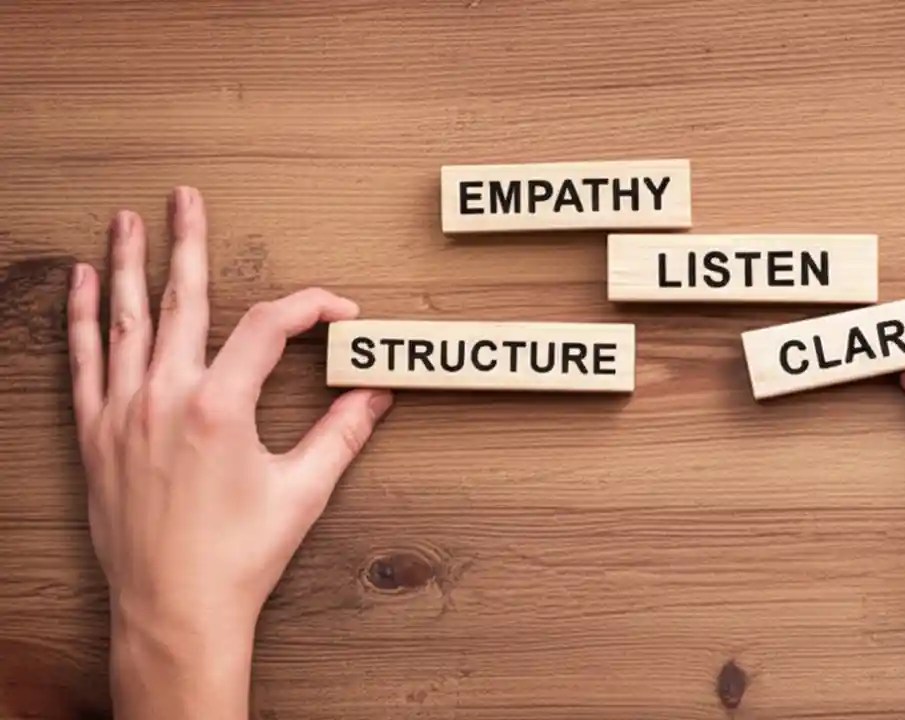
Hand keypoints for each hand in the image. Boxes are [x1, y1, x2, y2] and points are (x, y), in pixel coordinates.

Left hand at [67, 187, 392, 717]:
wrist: (174, 608)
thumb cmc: (239, 556)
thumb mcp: (303, 492)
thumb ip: (342, 434)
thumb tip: (376, 395)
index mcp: (219, 406)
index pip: (266, 326)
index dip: (307, 306)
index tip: (336, 309)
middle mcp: (164, 397)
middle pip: (181, 300)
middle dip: (188, 244)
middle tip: (188, 200)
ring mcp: (122, 413)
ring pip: (123, 320)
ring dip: (126, 265)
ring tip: (127, 221)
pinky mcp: (94, 436)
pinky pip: (82, 363)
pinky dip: (81, 320)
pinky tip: (82, 285)